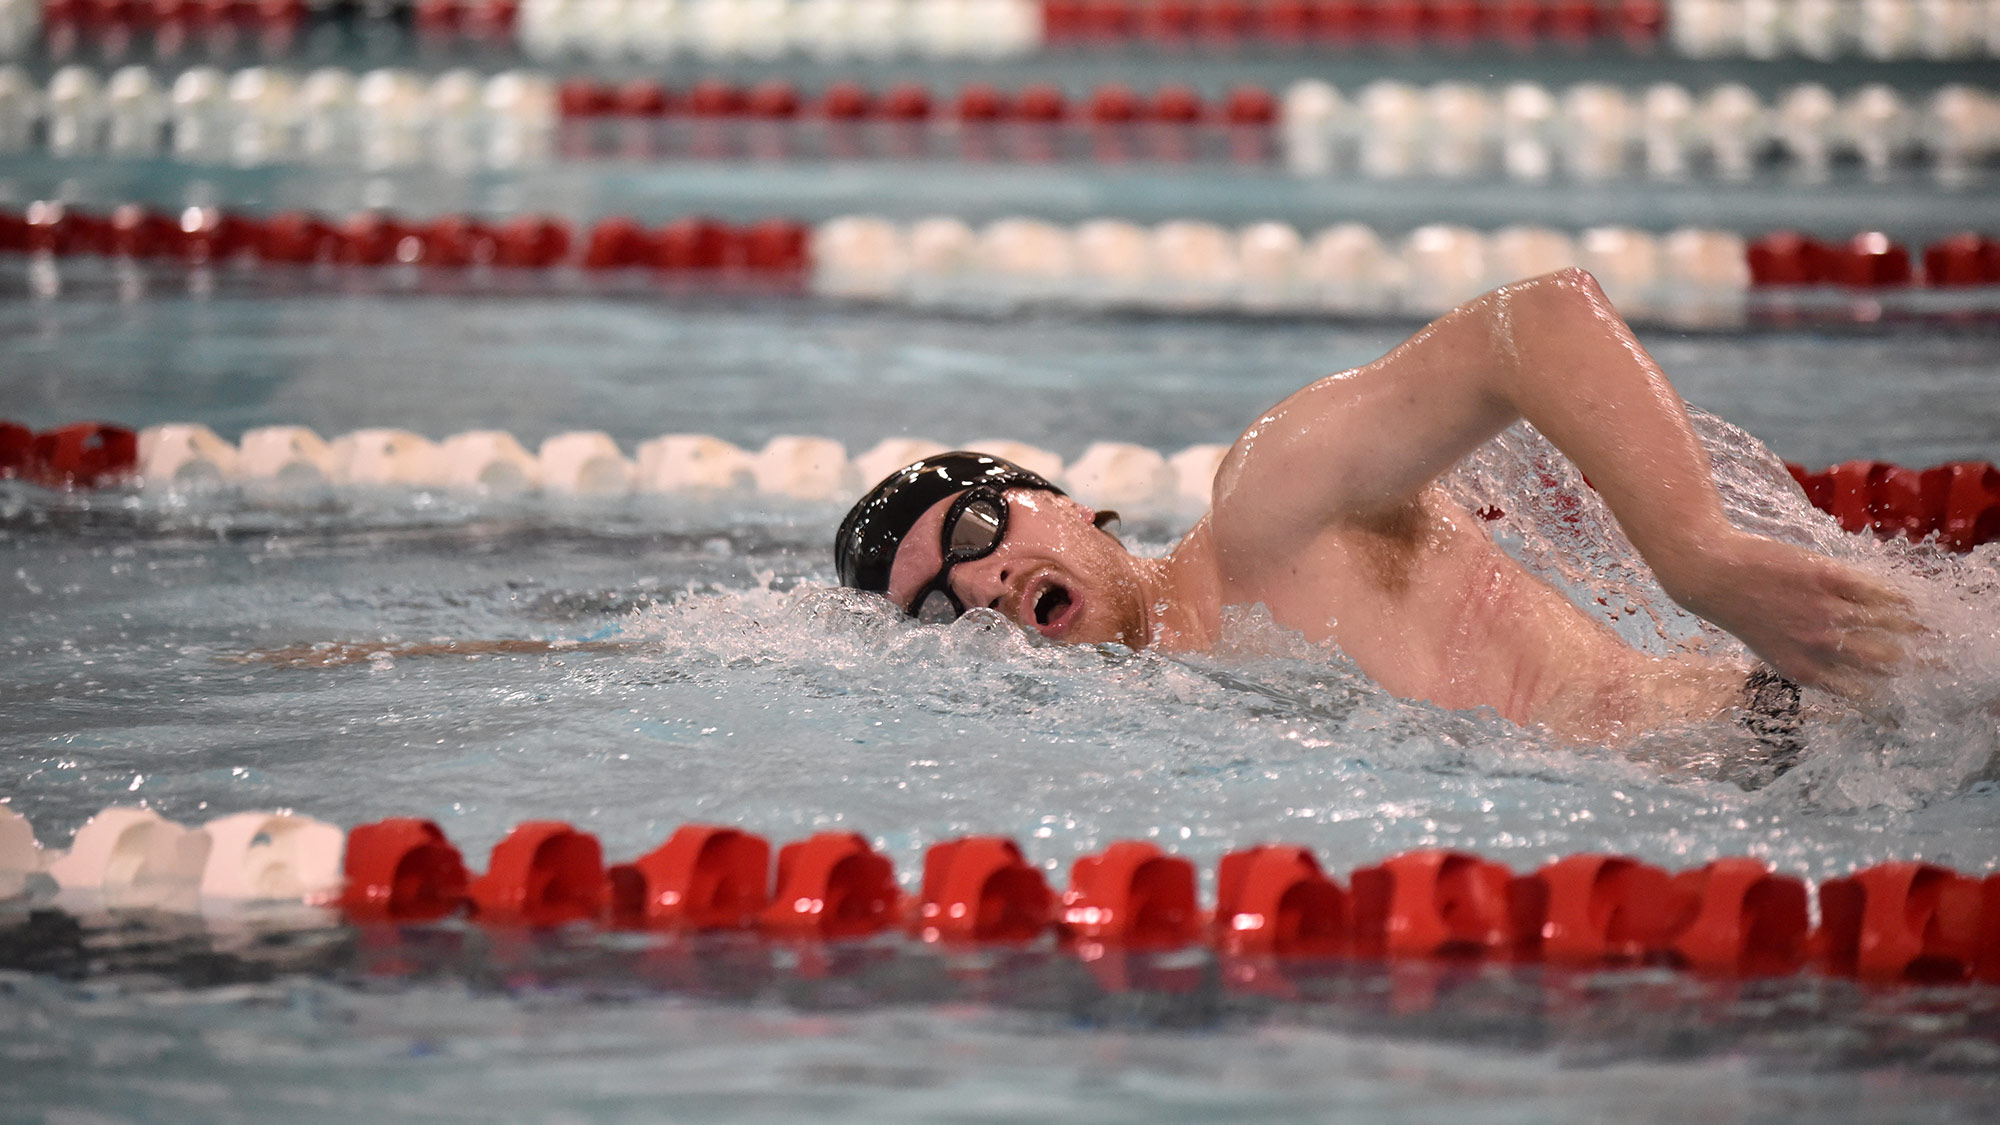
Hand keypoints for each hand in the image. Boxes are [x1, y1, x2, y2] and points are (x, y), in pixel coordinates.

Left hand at [1663, 532, 1921, 696]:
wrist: (1713, 575)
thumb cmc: (1743, 613)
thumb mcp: (1774, 649)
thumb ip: (1811, 660)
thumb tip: (1851, 671)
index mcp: (1804, 671)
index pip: (1861, 694)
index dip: (1891, 697)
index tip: (1908, 695)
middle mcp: (1819, 646)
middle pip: (1884, 661)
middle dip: (1916, 663)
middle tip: (1936, 661)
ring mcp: (1824, 611)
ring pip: (1886, 625)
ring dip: (1913, 629)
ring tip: (1928, 630)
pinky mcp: (1827, 578)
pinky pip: (1875, 592)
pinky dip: (1895, 599)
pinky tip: (1906, 602)